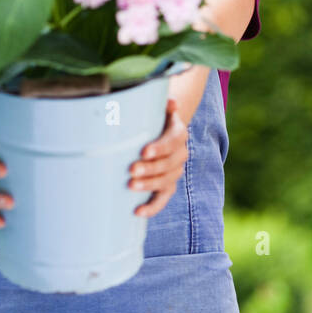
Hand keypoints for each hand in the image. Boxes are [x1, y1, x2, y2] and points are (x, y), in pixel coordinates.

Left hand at [129, 98, 188, 217]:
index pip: (174, 140)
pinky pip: (162, 199)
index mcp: (178, 132)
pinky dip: (151, 207)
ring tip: (131, 186)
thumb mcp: (155, 108)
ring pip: (166, 181)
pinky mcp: (167, 186)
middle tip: (131, 170)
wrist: (157, 132)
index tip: (144, 151)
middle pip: (169, 163)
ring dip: (149, 185)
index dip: (161, 147)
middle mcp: (180, 153)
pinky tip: (137, 211)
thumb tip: (170, 101)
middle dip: (151, 168)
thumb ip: (160, 103)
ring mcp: (174, 171)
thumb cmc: (151, 118)